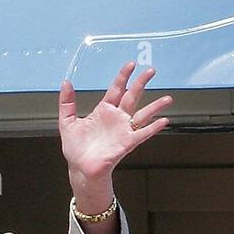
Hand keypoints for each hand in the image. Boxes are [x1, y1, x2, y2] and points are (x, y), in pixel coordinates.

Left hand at [59, 62, 170, 202]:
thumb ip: (67, 103)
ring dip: (155, 106)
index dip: (123, 76)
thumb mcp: (68, 122)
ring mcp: (123, 130)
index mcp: (104, 111)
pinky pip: (142, 134)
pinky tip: (163, 121)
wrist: (80, 169)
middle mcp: (116, 118)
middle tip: (151, 70)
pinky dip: (153, 128)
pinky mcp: (126, 143)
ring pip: (142, 114)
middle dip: (141, 83)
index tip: (131, 64)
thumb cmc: (76, 149)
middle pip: (132, 96)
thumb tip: (66, 82)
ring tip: (167, 98)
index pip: (116, 89)